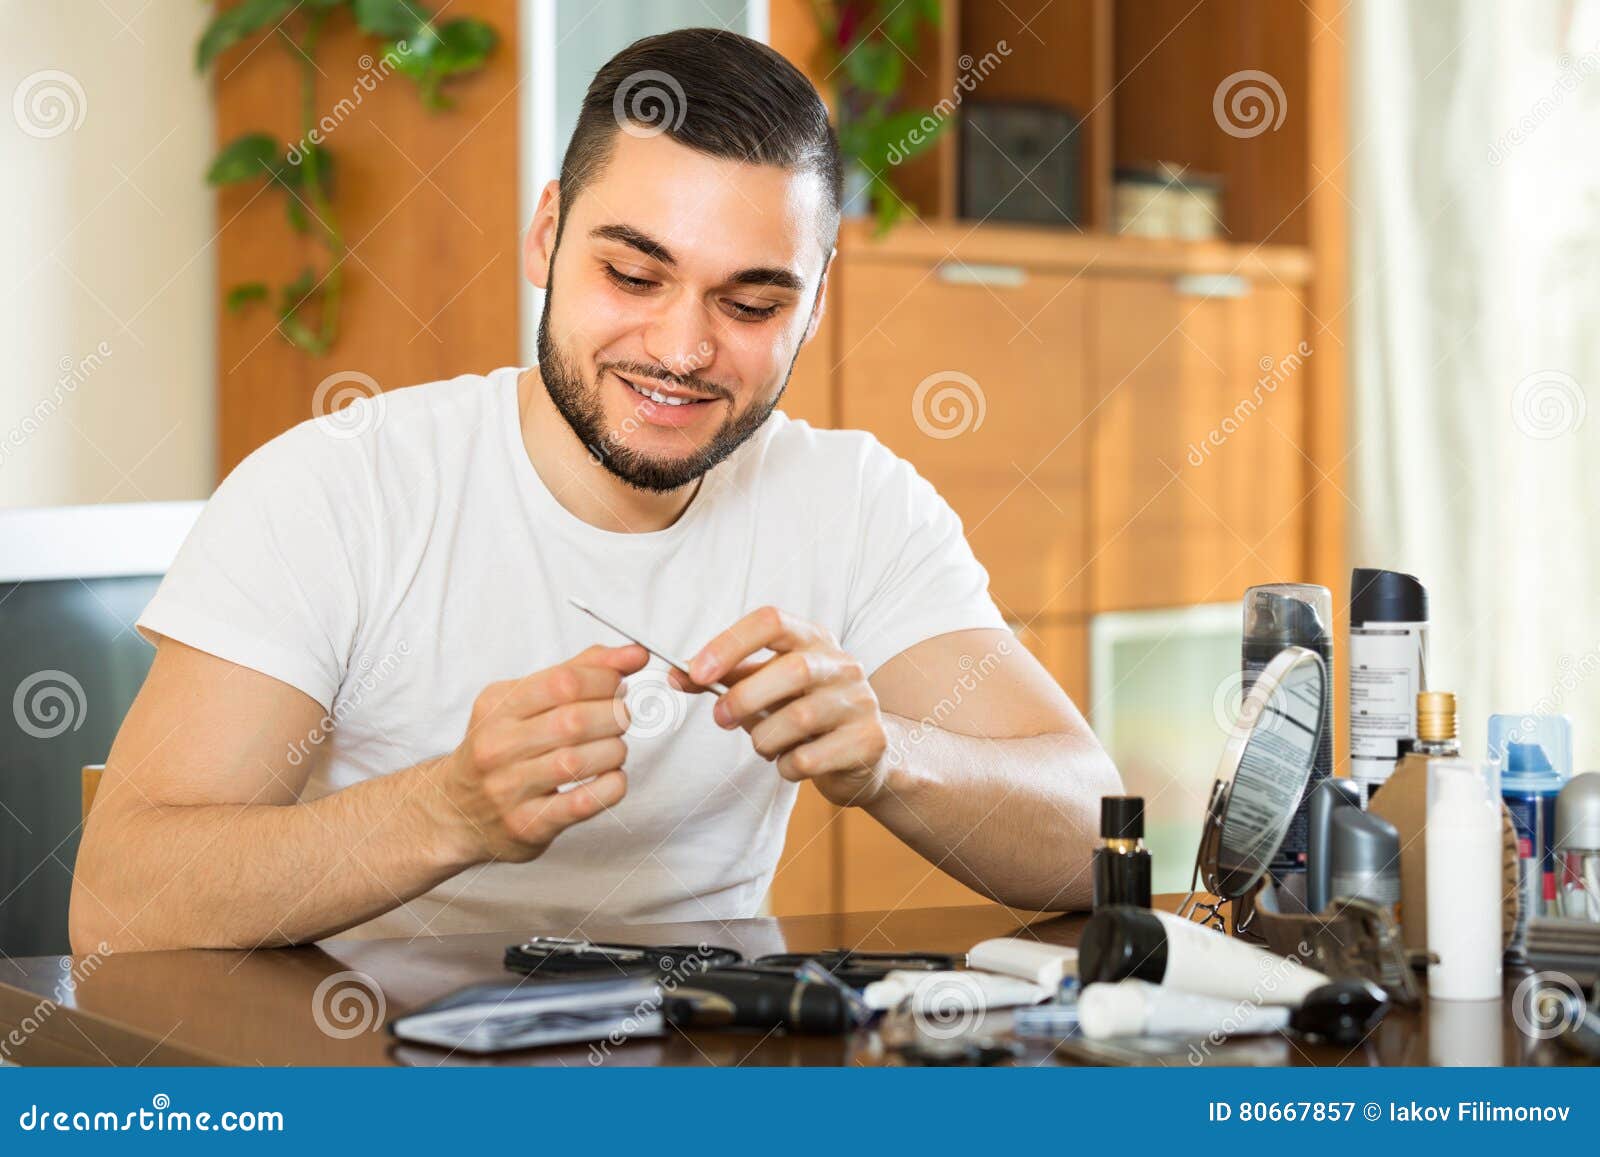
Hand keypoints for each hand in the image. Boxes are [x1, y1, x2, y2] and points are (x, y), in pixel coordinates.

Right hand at [433, 644, 647, 863]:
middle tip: (619, 718)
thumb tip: (634, 654)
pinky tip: (610, 778)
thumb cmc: (501, 748)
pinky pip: (582, 804)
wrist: (456, 812)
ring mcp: (509, 789)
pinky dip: (611, 787)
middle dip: (613, 716)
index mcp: (497, 707)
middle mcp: (497, 747)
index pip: (562, 682)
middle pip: (573, 722)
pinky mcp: (526, 825)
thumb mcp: (523, 701)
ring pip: (578, 763)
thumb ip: (578, 672)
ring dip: (614, 751)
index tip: (617, 684)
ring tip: (613, 749)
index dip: (604, 679)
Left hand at [673, 607, 888, 807]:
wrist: (863, 754)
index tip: (696, 671)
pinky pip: (811, 758)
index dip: (730, 643)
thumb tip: (677, 674)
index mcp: (812, 639)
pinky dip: (787, 766)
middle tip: (720, 718)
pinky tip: (790, 763)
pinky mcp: (868, 741)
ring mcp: (860, 701)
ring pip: (800, 718)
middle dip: (745, 697)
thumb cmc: (802, 712)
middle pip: (792, 670)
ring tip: (764, 745)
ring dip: (765, 739)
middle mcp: (842, 664)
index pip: (772, 621)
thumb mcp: (764, 686)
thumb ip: (723, 677)